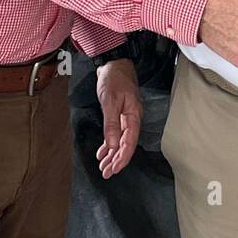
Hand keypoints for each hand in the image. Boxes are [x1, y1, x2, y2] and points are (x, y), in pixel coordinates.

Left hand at [94, 58, 141, 179]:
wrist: (114, 63)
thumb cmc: (114, 79)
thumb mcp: (110, 101)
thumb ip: (112, 124)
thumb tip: (113, 146)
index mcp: (133, 116)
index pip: (130, 143)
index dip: (122, 158)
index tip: (114, 170)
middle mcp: (132, 119)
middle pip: (126, 144)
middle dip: (116, 160)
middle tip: (106, 173)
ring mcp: (126, 116)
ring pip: (120, 141)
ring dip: (112, 154)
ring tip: (104, 167)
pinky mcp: (119, 113)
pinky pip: (116, 133)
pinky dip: (109, 143)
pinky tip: (103, 152)